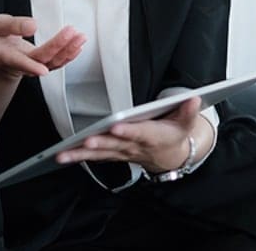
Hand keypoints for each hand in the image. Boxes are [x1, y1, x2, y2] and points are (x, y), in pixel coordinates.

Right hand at [0, 14, 85, 79]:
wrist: (0, 54)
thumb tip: (32, 25)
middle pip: (41, 59)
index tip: (42, 70)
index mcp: (5, 55)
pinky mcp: (44, 64)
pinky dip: (70, 55)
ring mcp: (35, 66)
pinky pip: (58, 63)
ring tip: (80, 37)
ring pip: (53, 63)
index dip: (30, 66)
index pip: (18, 62)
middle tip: (70, 32)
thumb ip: (13, 25)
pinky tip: (78, 45)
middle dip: (57, 47)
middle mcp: (21, 65)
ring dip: (69, 51)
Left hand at [56, 96, 205, 172]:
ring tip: (63, 154)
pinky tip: (62, 155)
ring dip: (81, 155)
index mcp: (152, 136)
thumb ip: (188, 111)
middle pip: (115, 145)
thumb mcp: (186, 123)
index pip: (139, 132)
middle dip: (100, 143)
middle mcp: (134, 146)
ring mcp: (122, 152)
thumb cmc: (174, 134)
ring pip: (100, 154)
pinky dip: (78, 157)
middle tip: (86, 142)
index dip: (128, 131)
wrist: (170, 156)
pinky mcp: (113, 154)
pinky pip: (94, 158)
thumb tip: (193, 99)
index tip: (116, 127)